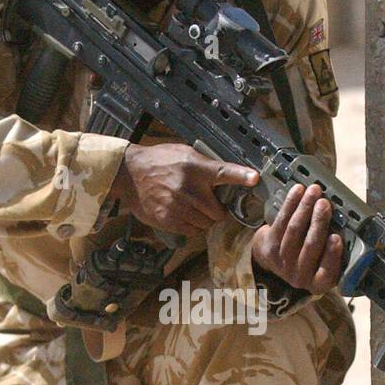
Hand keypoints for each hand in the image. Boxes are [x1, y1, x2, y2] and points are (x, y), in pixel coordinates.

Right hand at [108, 142, 258, 235]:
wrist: (130, 174)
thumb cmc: (160, 161)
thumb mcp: (185, 153)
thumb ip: (206, 166)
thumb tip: (228, 176)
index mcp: (196, 168)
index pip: (223, 172)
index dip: (241, 175)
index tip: (254, 178)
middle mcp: (189, 189)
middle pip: (218, 212)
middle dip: (216, 210)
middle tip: (206, 202)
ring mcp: (178, 207)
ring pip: (206, 224)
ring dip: (204, 219)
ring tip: (191, 207)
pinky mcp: (168, 220)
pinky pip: (192, 231)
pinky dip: (191, 226)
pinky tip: (181, 213)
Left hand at [251, 183, 343, 294]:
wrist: (276, 260)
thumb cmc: (312, 257)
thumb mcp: (326, 262)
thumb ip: (337, 250)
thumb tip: (351, 224)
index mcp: (319, 283)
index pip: (327, 272)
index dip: (332, 255)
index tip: (337, 237)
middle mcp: (300, 277)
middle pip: (310, 247)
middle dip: (318, 222)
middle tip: (324, 204)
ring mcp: (282, 262)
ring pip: (294, 231)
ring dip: (304, 208)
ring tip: (314, 192)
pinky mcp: (269, 246)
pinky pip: (281, 221)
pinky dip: (291, 203)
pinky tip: (298, 191)